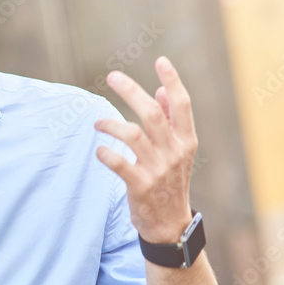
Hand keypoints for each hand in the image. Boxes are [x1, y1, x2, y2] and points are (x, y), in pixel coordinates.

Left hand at [94, 56, 196, 242]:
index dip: (172, 81)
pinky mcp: (140, 185)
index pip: (182, 105)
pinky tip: (99, 150)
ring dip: (111, 123)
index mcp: (186, 140)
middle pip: (151, 113)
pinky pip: (119, 163)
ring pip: (133, 134)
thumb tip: (161, 90)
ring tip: (98, 123)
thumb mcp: (179, 152)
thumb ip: (171, 121)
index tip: (161, 60)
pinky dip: (106, 154)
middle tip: (112, 76)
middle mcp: (174, 151)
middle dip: (131, 91)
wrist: (169, 224)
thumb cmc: (171, 181)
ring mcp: (158, 169)